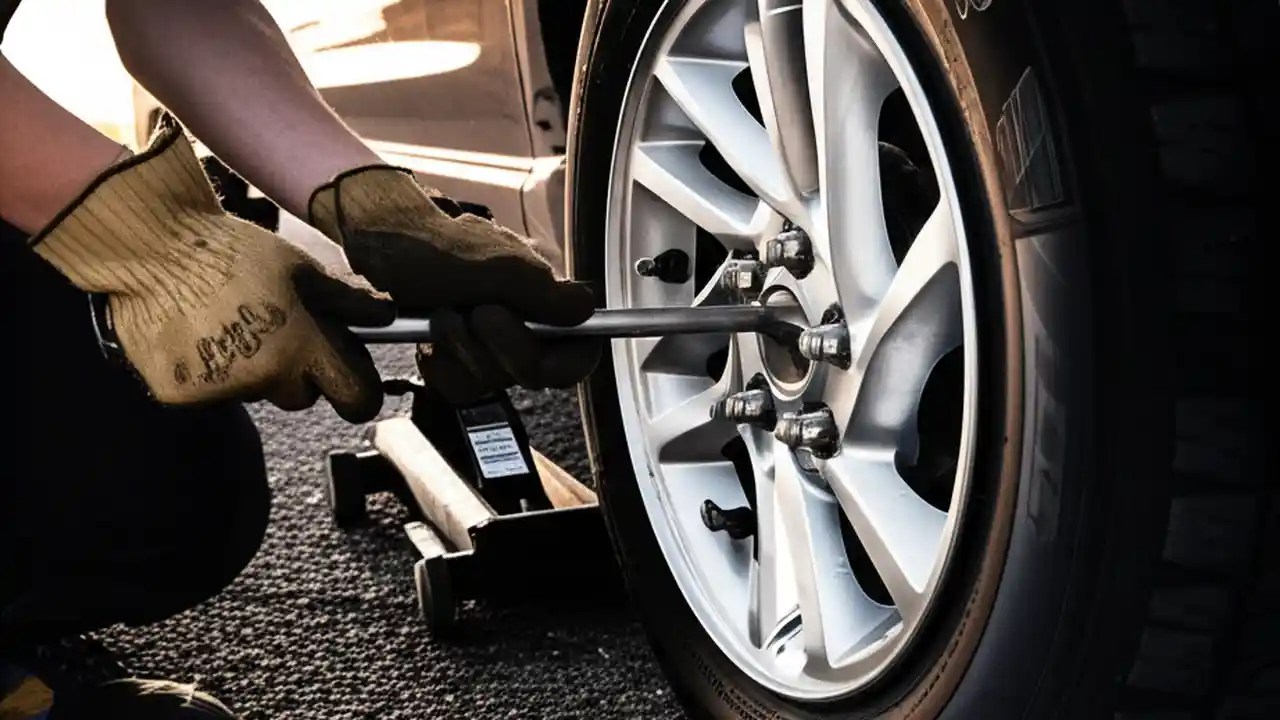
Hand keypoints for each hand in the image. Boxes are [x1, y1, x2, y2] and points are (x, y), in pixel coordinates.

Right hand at [31, 123, 392, 421]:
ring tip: (228, 321)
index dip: (361, 392)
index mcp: (302, 348)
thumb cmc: (233, 252)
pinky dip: (206, 370)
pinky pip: (208, 392)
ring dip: (250, 368)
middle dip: (297, 372)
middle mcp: (264, 377)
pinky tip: (195, 332)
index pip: (355, 398)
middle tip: (276, 329)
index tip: (354, 382)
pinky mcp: (179, 395)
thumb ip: (347, 301)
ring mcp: (219, 390)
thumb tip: (389, 316)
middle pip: (300, 396)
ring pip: (253, 392)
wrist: (152, 248)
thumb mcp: (301, 268)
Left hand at [308, 166, 600, 403]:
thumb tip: (586, 309)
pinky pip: (454, 387)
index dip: (566, 360)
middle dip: (502, 345)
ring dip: (462, 349)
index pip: (578, 352)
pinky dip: (438, 363)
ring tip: (443, 313)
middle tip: (477, 311)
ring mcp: (482, 345)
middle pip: (531, 373)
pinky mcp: (450, 359)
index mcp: (541, 302)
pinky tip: (429, 335)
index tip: (541, 347)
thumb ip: (547, 292)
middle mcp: (517, 326)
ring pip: (489, 383)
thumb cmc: (434, 244)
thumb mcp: (498, 265)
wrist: (375, 244)